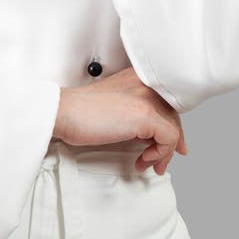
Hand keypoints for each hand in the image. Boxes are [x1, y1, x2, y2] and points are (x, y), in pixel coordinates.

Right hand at [52, 66, 187, 174]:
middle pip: (173, 114)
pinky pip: (169, 138)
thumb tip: (152, 132)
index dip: (171, 123)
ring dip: (163, 152)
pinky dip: (159, 154)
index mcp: (138, 76)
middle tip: (162, 159)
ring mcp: (147, 97)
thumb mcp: (115, 103)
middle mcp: (145, 82)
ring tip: (149, 163)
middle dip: (171, 142)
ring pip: (173, 128)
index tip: (171, 142)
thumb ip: (134, 109)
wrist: (65, 111)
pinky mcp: (146, 114)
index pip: (166, 101)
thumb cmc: (82, 111)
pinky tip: (143, 159)